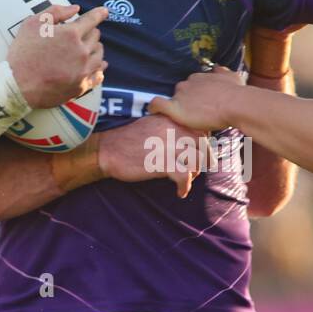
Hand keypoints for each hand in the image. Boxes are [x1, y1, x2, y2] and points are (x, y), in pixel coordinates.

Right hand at [9, 4, 109, 108]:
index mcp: (71, 34)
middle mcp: (82, 52)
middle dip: (91, 32)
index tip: (104, 11)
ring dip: (96, 49)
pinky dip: (99, 69)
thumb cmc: (23, 53)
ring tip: (90, 48)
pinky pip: (98, 76)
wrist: (17, 85)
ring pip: (99, 56)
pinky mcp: (81, 86)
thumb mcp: (32, 24)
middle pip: (96, 37)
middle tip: (85, 32)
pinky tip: (98, 68)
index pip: (91, 20)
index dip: (99, 14)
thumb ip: (55, 12)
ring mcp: (83, 71)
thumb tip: (75, 8)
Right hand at [98, 114, 213, 197]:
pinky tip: (180, 192)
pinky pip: (184, 176)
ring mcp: (167, 146)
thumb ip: (170, 127)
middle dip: (204, 159)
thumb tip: (190, 139)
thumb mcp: (151, 125)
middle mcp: (172, 129)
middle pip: (202, 144)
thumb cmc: (127, 140)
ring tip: (187, 180)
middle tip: (199, 170)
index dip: (204, 144)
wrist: (107, 150)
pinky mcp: (161, 162)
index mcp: (170, 119)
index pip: (200, 129)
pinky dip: (185, 186)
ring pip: (196, 160)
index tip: (201, 154)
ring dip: (195, 173)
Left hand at [148, 66, 244, 131]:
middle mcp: (187, 83)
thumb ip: (223, 72)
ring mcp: (180, 95)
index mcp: (199, 77)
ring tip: (184, 118)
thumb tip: (217, 67)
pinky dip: (154, 107)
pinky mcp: (175, 108)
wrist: (234, 104)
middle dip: (186, 101)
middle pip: (181, 91)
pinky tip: (153, 111)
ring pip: (172, 99)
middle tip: (196, 113)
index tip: (201, 103)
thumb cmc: (236, 92)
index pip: (191, 84)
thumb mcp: (233, 77)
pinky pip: (157, 105)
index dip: (195, 94)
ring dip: (176, 106)